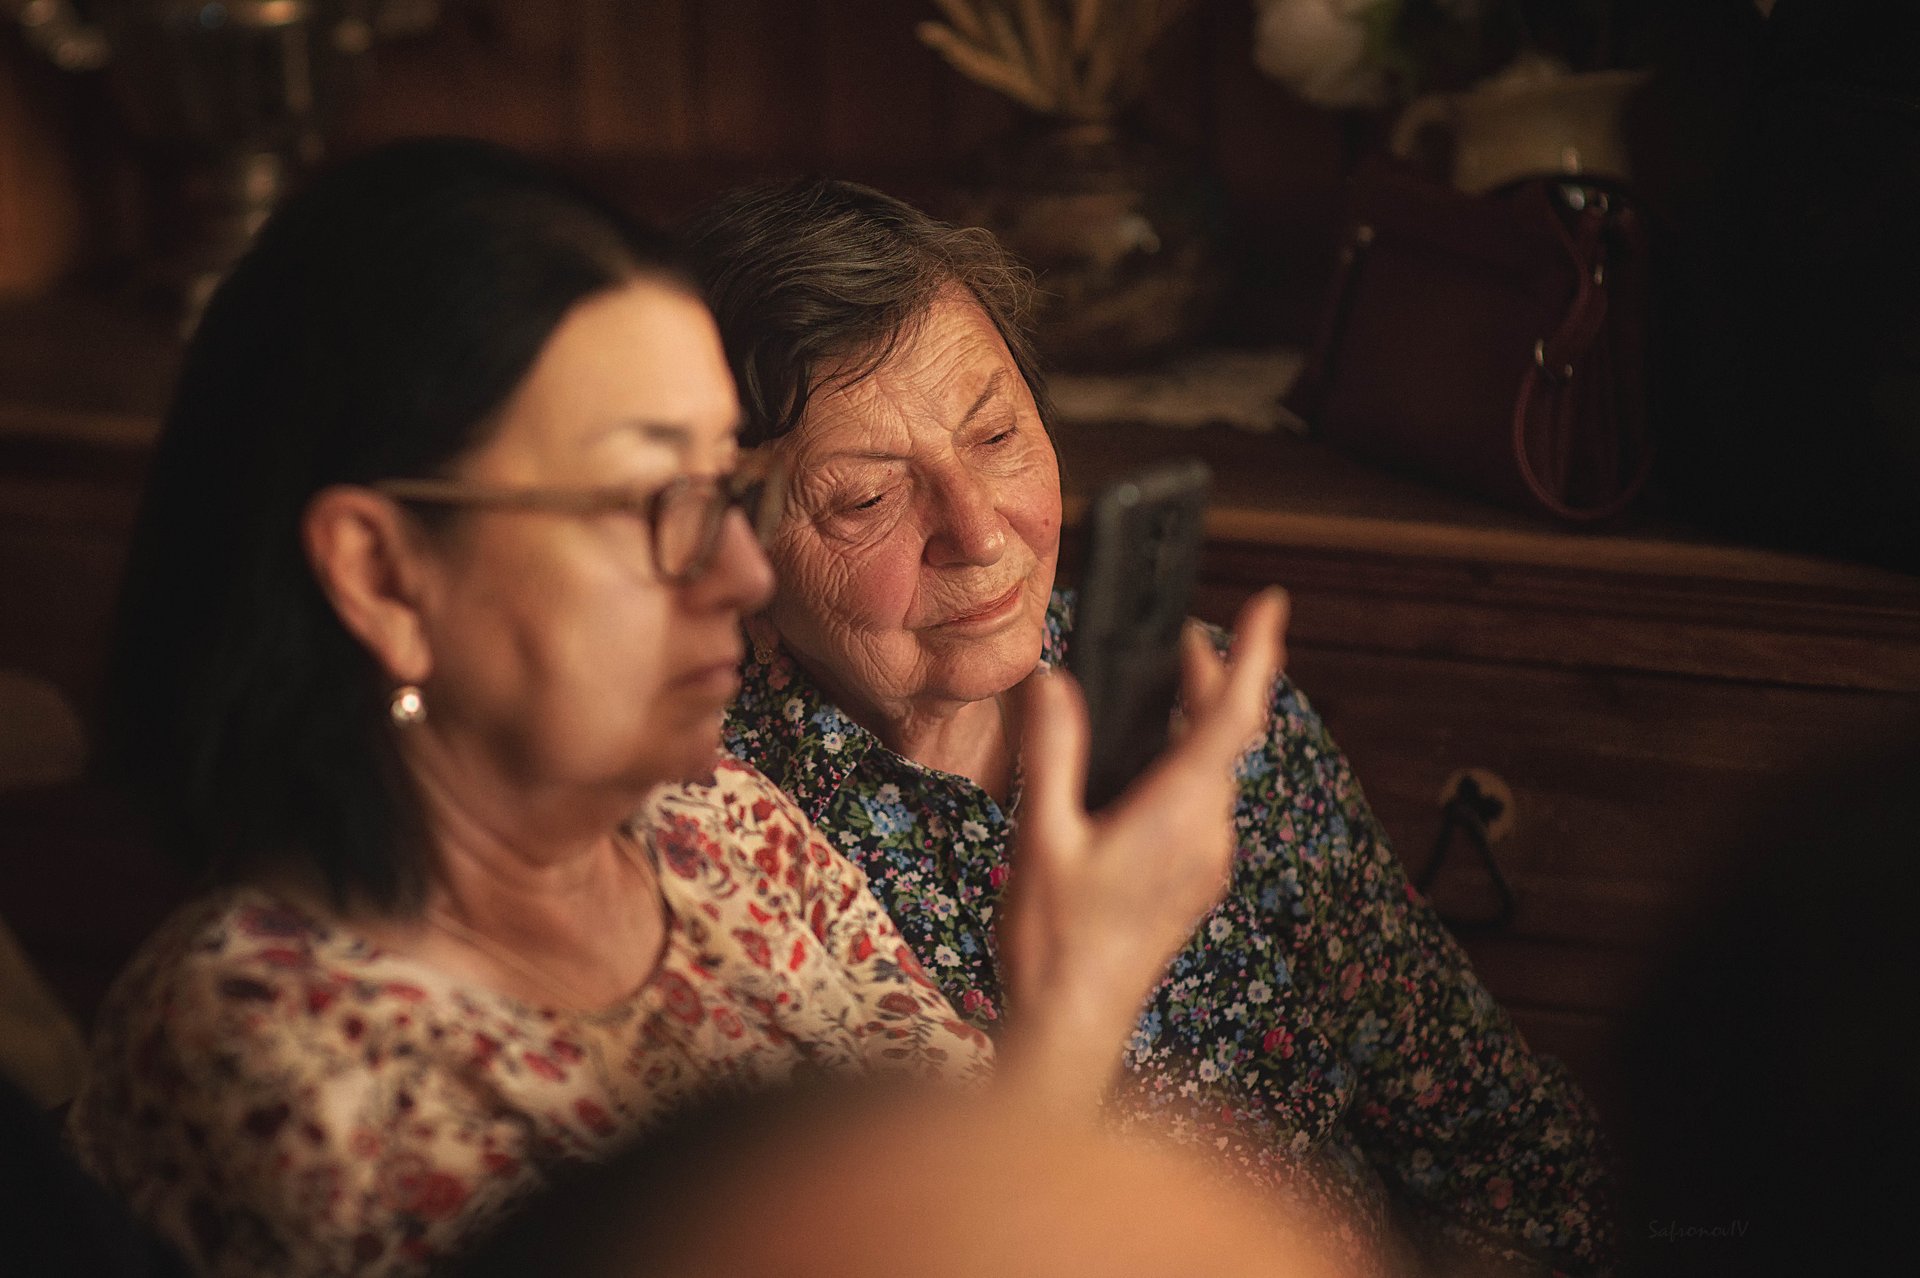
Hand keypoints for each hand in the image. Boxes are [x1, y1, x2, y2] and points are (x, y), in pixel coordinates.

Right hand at [996, 588, 1287, 1111]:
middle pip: (1227, 737)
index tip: (1270, 604)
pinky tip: (1140, 772)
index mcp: (1179, 811)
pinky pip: (1202, 806)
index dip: (1256, 654)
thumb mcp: (1041, 837)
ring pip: (1215, 772)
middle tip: (1177, 643)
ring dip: (1195, 727)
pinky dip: (1184, 768)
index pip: (1234, 715)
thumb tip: (1055, 683)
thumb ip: (1052, 754)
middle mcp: (1207, 833)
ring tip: (1154, 698)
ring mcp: (1206, 861)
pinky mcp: (1194, 881)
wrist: (1073, 1026)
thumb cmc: (1055, 943)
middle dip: (1211, 681)